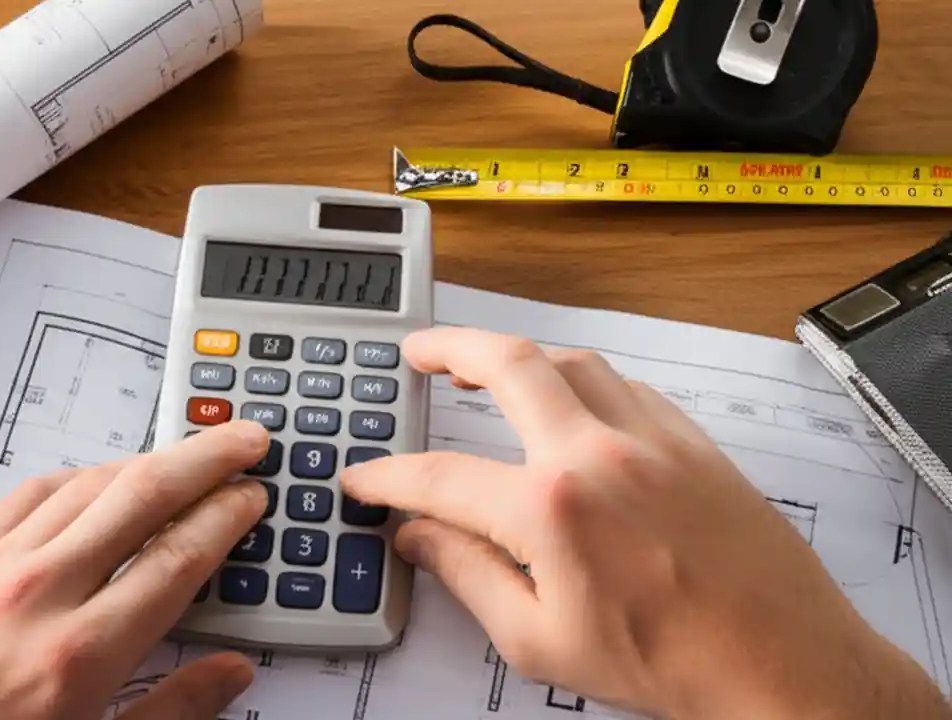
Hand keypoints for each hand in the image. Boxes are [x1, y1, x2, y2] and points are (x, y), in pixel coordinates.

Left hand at [0, 421, 271, 719]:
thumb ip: (170, 712)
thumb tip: (228, 675)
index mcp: (80, 654)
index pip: (178, 556)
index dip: (226, 516)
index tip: (251, 495)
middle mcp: (37, 594)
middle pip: (142, 496)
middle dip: (204, 459)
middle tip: (245, 439)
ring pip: (85, 484)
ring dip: (144, 461)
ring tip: (184, 454)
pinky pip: (24, 496)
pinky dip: (73, 478)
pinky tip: (94, 478)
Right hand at [341, 328, 949, 719]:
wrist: (782, 664)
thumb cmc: (669, 662)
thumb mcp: (539, 641)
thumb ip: (468, 575)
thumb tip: (420, 537)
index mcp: (551, 509)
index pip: (440, 476)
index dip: (388, 476)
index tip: (365, 477)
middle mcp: (599, 454)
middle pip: (508, 364)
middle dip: (451, 347)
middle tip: (420, 351)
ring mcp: (653, 438)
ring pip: (572, 361)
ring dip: (520, 357)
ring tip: (488, 369)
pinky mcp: (693, 441)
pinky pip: (627, 385)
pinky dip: (584, 382)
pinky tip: (571, 403)